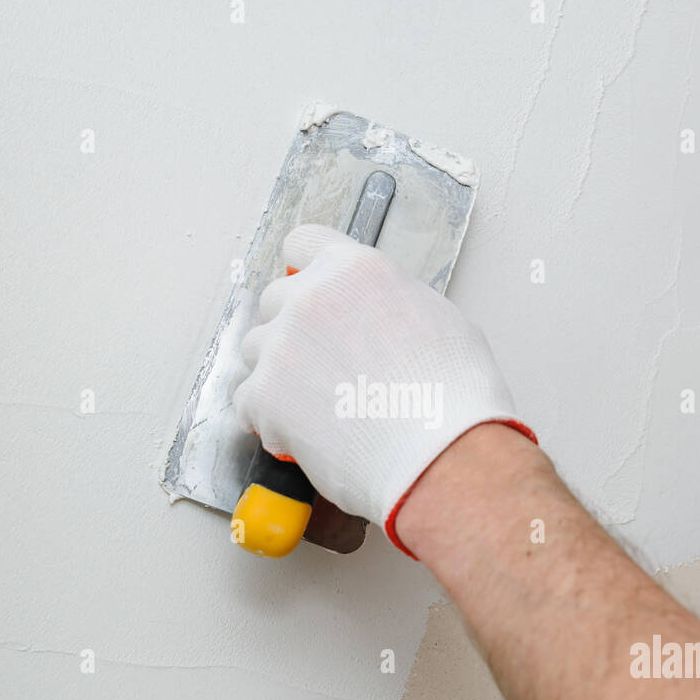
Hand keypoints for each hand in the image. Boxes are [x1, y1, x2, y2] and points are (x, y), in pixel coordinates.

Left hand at [233, 223, 532, 552]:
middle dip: (293, 331)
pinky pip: (247, 402)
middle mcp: (310, 298)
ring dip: (277, 375)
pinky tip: (305, 432)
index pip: (302, 245)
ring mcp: (281, 346)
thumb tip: (375, 313)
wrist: (439, 454)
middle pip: (274, 302)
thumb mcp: (437, 317)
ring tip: (318, 405)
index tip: (308, 293)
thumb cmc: (452, 396)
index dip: (305, 272)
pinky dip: (269, 419)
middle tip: (323, 366)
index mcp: (354, 269)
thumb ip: (387, 302)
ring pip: (255, 351)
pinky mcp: (263, 396)